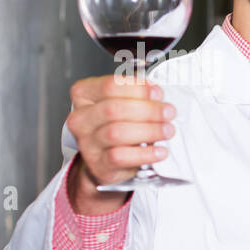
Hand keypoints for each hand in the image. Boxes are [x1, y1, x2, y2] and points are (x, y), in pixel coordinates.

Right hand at [66, 71, 175, 208]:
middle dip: (148, 110)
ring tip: (168, 130)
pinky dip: (145, 154)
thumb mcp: (124, 104)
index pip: (110, 86)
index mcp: (84, 95)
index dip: (138, 89)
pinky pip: (121, 157)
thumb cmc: (117, 126)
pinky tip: (160, 151)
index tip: (157, 93)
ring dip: (149, 131)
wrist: (107, 160)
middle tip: (169, 113)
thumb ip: (137, 95)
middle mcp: (81, 118)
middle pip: (114, 109)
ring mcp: (87, 142)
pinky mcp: (98, 163)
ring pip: (116, 133)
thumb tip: (154, 91)